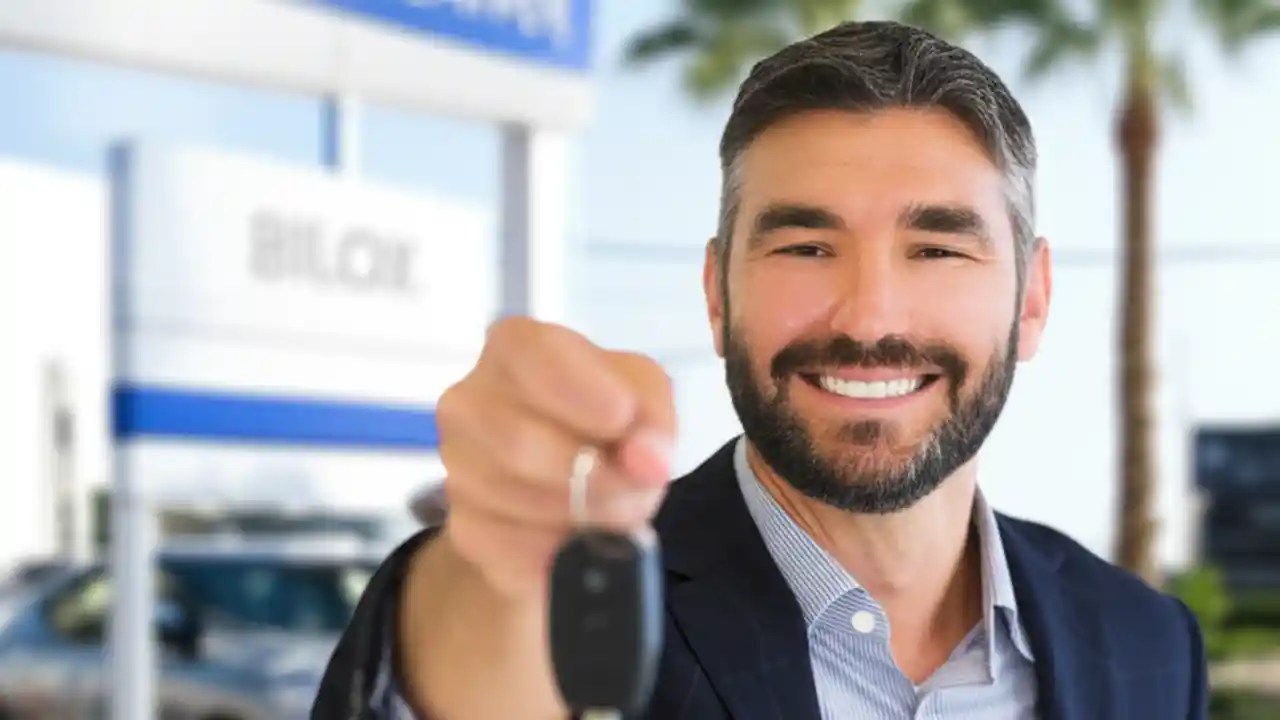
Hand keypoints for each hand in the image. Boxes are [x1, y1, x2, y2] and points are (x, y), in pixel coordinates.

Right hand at [435, 317, 675, 598]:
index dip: (578, 389)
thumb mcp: (646, 400)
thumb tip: (648, 461)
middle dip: (591, 474)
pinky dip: (562, 550)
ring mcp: (457, 467)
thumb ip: (652, 421)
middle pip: (516, 441)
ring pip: (515, 500)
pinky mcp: (465, 528)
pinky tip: (581, 535)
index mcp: (514, 347)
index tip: (621, 418)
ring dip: (584, 515)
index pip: (529, 355)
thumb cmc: (609, 423)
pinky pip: (512, 549)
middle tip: (637, 486)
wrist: (581, 486)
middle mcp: (469, 401)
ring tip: (616, 507)